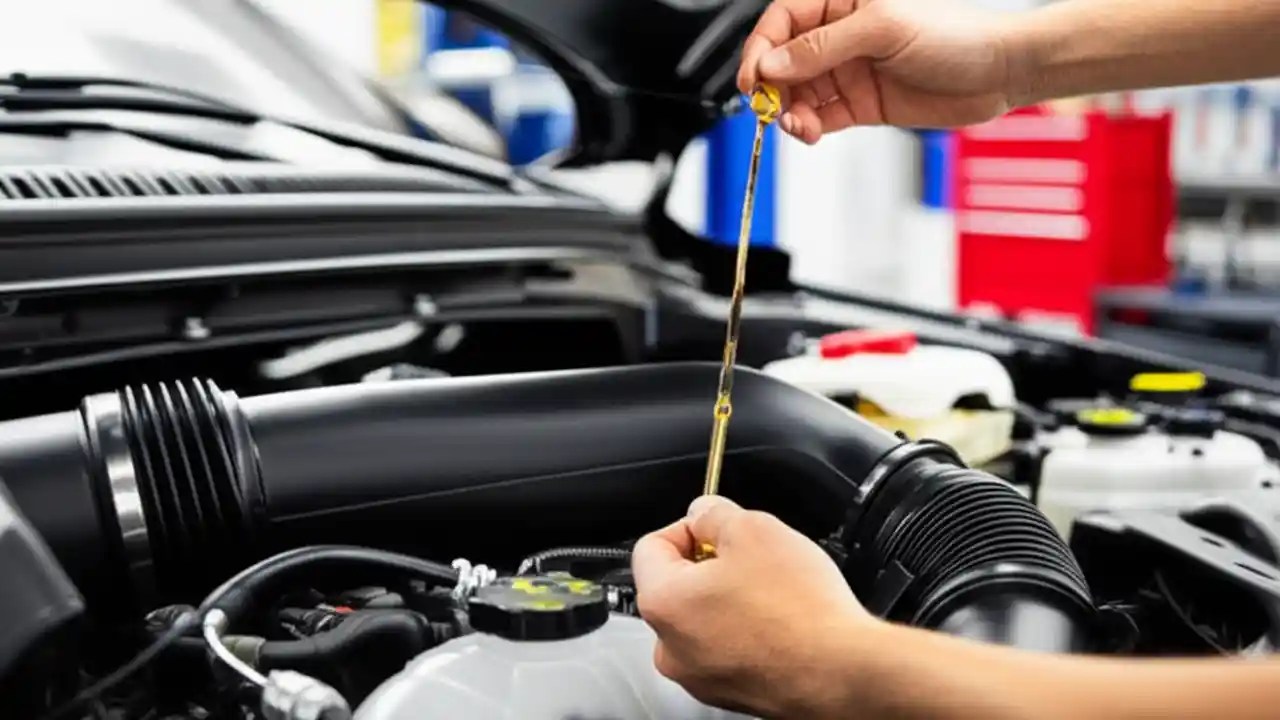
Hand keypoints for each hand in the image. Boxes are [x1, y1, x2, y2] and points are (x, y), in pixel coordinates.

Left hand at [632, 495, 876, 717]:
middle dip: (710, 564)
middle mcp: (671, 648)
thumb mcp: (753, 529)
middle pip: (677, 585)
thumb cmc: (800, 612)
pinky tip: (779, 622)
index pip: (651, 546)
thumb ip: (714, 513)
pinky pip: (727, 647)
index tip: (716, 526)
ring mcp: (700, 676)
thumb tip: (703, 513)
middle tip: (751, 556)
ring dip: (730, 598)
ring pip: (703, 618)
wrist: (842, 673)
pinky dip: (746, 630)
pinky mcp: (731, 693)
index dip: (688, 527)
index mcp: (663, 603)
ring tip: (772, 591)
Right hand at [738, 0, 1020, 141]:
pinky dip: (808, 127)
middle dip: (772, 86)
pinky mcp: (860, 103)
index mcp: (842, 1)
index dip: (761, 49)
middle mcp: (840, 35)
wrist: (999, 72)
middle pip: (784, 61)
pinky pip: (820, 117)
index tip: (753, 78)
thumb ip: (821, 47)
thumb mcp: (881, 30)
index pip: (783, 21)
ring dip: (789, 112)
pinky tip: (808, 132)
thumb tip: (772, 62)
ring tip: (796, 126)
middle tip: (769, 108)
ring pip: (798, 94)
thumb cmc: (954, 34)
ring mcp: (848, 70)